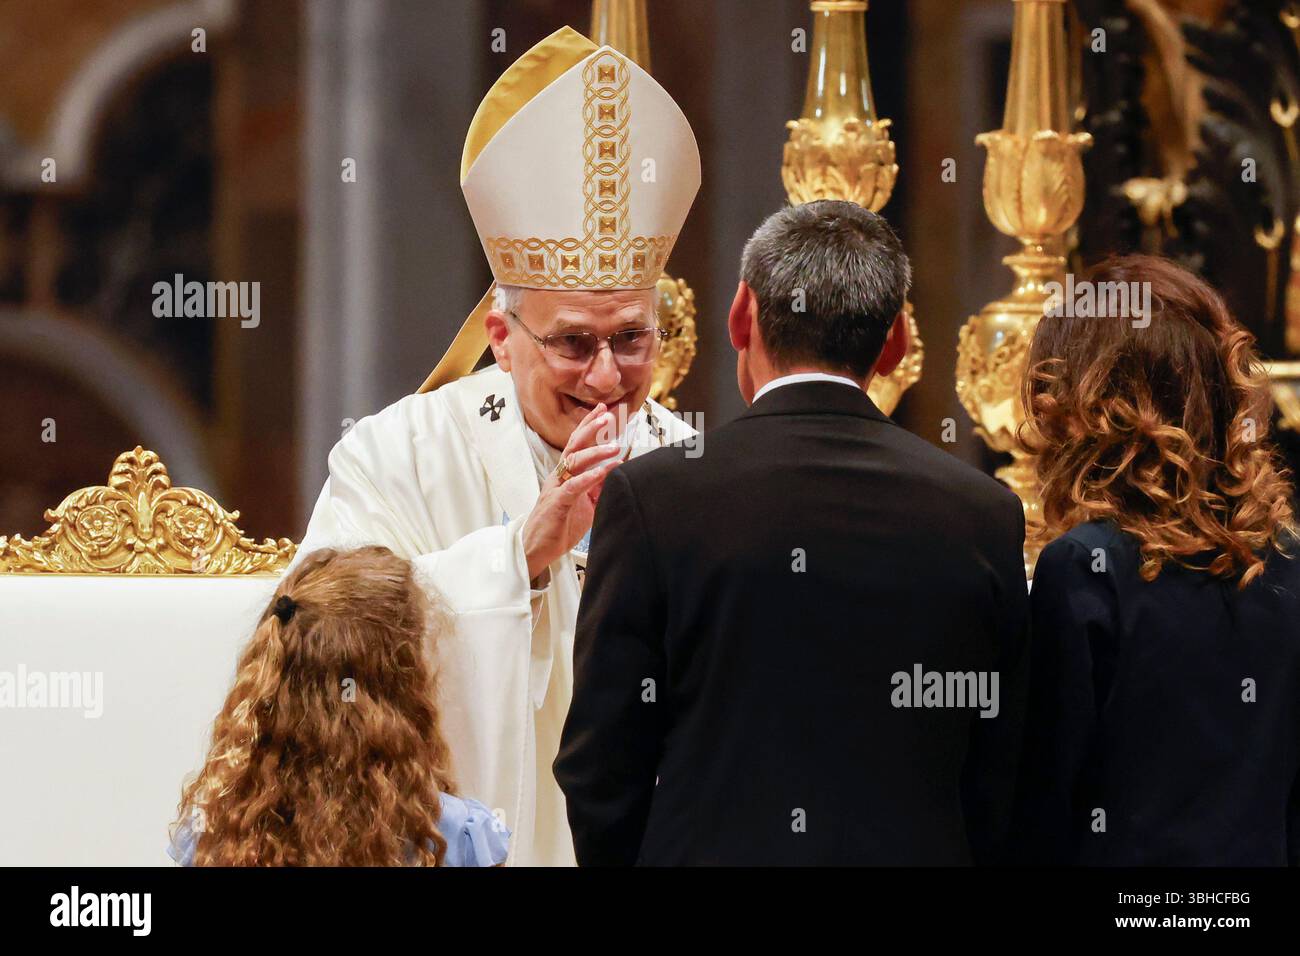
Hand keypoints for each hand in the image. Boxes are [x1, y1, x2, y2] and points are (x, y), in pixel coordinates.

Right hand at [522, 403, 622, 580]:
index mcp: (564, 474)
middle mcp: (559, 476)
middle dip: (590, 428)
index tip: (602, 410)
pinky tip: (603, 471)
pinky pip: (574, 486)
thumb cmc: (558, 526)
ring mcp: (556, 488)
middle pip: (574, 445)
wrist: (536, 548)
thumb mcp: (584, 504)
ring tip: (614, 446)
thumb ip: (597, 488)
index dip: (588, 426)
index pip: (577, 444)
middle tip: (607, 416)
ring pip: (574, 462)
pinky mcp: (557, 503)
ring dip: (595, 452)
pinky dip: (589, 477)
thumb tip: (616, 474)